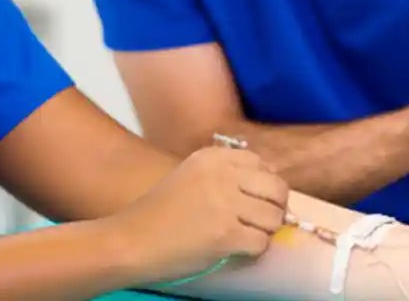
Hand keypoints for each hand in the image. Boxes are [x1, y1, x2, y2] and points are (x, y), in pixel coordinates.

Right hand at [107, 146, 288, 285]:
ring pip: (274, 218)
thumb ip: (224, 173)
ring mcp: (225, 204)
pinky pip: (262, 243)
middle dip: (273, 209)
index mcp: (212, 158)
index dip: (264, 186)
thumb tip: (269, 183)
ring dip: (263, 232)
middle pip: (277, 189)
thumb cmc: (160, 212)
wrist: (132, 241)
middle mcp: (221, 175)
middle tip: (256, 222)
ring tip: (242, 236)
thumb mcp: (190, 175)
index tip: (252, 201)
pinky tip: (233, 249)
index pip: (262, 165)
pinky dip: (252, 251)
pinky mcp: (226, 235)